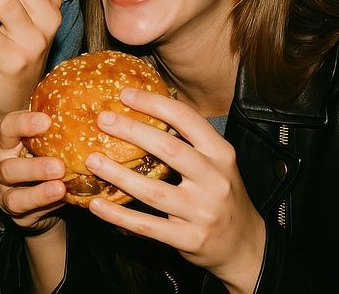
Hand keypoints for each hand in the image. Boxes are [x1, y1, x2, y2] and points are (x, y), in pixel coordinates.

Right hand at [0, 110, 68, 291]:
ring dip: (38, 191)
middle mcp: (1, 166)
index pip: (8, 128)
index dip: (24, 123)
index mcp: (8, 143)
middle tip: (59, 165)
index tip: (47, 120)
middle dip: (32, 167)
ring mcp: (5, 191)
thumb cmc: (49, 161)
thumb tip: (99, 109)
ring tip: (60, 187)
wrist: (42, 201)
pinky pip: (25, 209)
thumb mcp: (50, 145)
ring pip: (13, 195)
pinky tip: (61, 198)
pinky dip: (42, 204)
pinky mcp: (15, 212)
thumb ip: (61, 130)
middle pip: (7, 166)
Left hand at [86, 88, 264, 293]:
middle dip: (132, 131)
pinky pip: (147, 226)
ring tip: (92, 160)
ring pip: (153, 190)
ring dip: (118, 175)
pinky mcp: (190, 239)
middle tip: (102, 119)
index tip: (125, 94)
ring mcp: (203, 212)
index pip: (187, 120)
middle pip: (169, 149)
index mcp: (221, 154)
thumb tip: (141, 110)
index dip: (155, 104)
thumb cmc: (221, 194)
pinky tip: (97, 205)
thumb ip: (188, 141)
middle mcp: (215, 180)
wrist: (246, 244)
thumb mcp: (216, 163)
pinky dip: (119, 215)